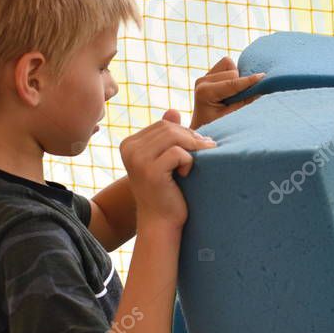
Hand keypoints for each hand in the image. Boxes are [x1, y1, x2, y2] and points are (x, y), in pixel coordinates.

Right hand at [119, 109, 215, 229]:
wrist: (161, 222)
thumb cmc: (167, 191)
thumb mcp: (165, 159)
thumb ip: (168, 136)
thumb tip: (173, 111)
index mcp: (129, 144)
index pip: (163, 125)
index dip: (184, 133)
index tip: (195, 149)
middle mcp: (129, 149)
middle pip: (169, 128)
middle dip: (191, 138)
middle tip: (204, 153)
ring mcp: (137, 159)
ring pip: (175, 137)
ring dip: (193, 148)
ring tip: (195, 163)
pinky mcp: (150, 170)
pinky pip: (179, 153)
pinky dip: (189, 162)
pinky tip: (186, 175)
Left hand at [189, 56, 265, 129]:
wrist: (202, 126)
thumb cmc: (216, 125)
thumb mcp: (231, 116)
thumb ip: (245, 101)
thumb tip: (261, 88)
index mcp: (205, 92)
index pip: (232, 83)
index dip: (249, 81)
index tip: (263, 77)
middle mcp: (202, 81)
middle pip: (232, 72)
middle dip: (241, 83)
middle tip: (239, 98)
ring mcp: (204, 76)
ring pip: (229, 65)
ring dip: (236, 78)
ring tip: (232, 94)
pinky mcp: (208, 74)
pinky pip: (226, 65)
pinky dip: (232, 74)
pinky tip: (229, 89)